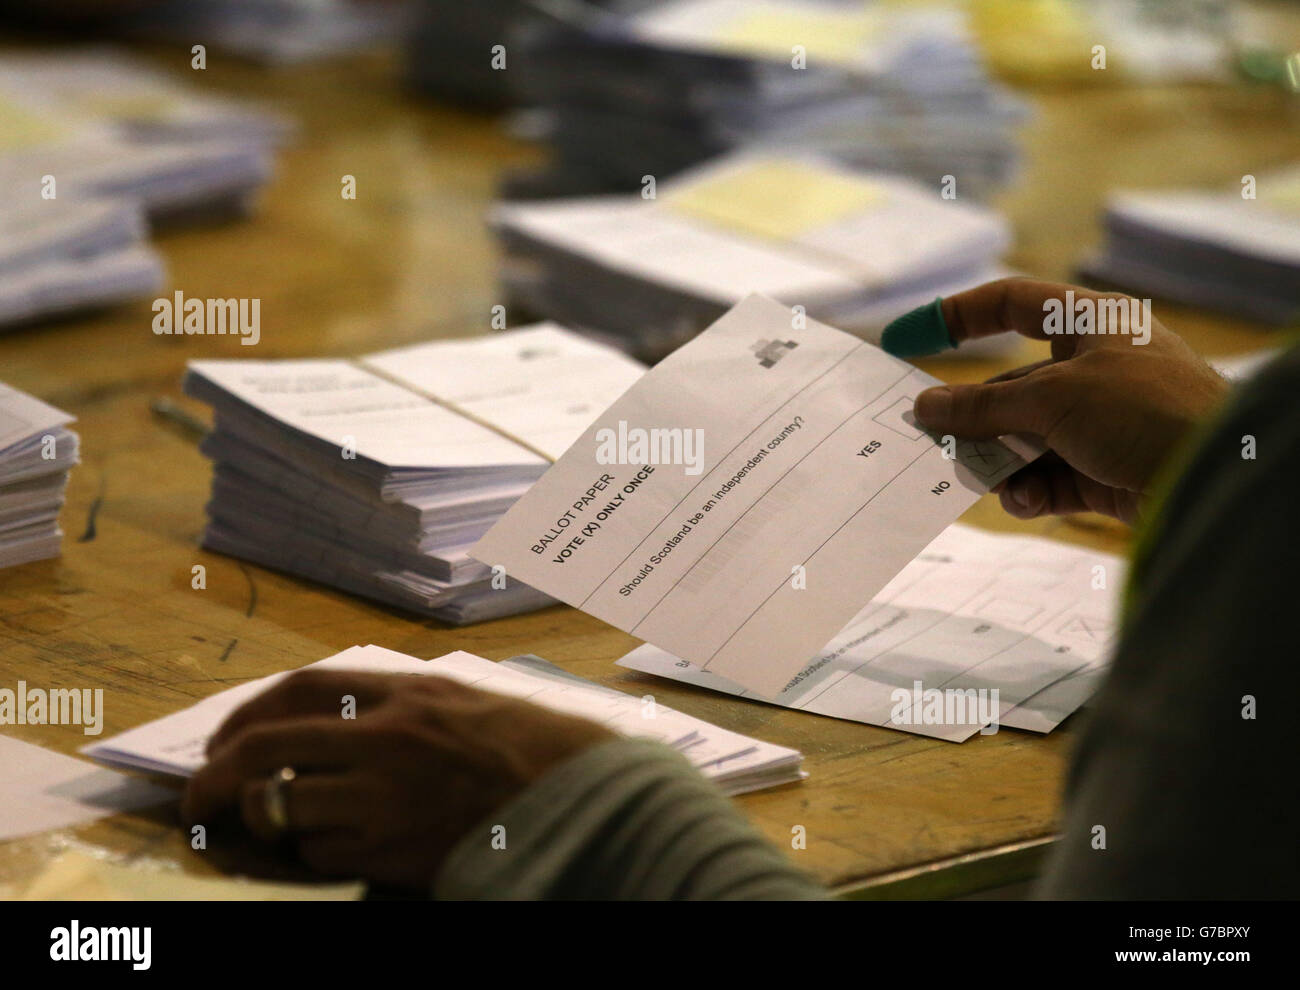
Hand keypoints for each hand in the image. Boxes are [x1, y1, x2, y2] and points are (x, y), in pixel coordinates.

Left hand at [180, 668, 615, 888]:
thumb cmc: (529, 749)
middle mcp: (388, 737)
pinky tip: (344, 850)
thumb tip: (321, 722)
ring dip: (272, 822)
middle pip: (268, 747)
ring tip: (280, 827)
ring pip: (286, 808)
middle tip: (197, 794)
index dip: (247, 713)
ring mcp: (387, 796)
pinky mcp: (393, 852)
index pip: (302, 689)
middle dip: (217, 773)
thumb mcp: (462, 701)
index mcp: (407, 692)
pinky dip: (319, 855)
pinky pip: (324, 856)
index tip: (226, 737)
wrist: (581, 799)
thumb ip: (396, 704)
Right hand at [913, 278, 1228, 523]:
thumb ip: (980, 407)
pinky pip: (1048, 477)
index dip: (957, 316)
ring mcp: (1100, 423)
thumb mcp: (1052, 400)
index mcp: (1091, 325)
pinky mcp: (1105, 471)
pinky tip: (1026, 500)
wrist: (1215, 478)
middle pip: (1009, 387)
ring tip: (982, 477)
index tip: (907, 338)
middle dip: (971, 416)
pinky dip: (1029, 490)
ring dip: (999, 461)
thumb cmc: (1145, 412)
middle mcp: (1094, 370)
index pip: (1012, 304)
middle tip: (926, 436)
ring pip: (1023, 438)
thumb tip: (924, 407)